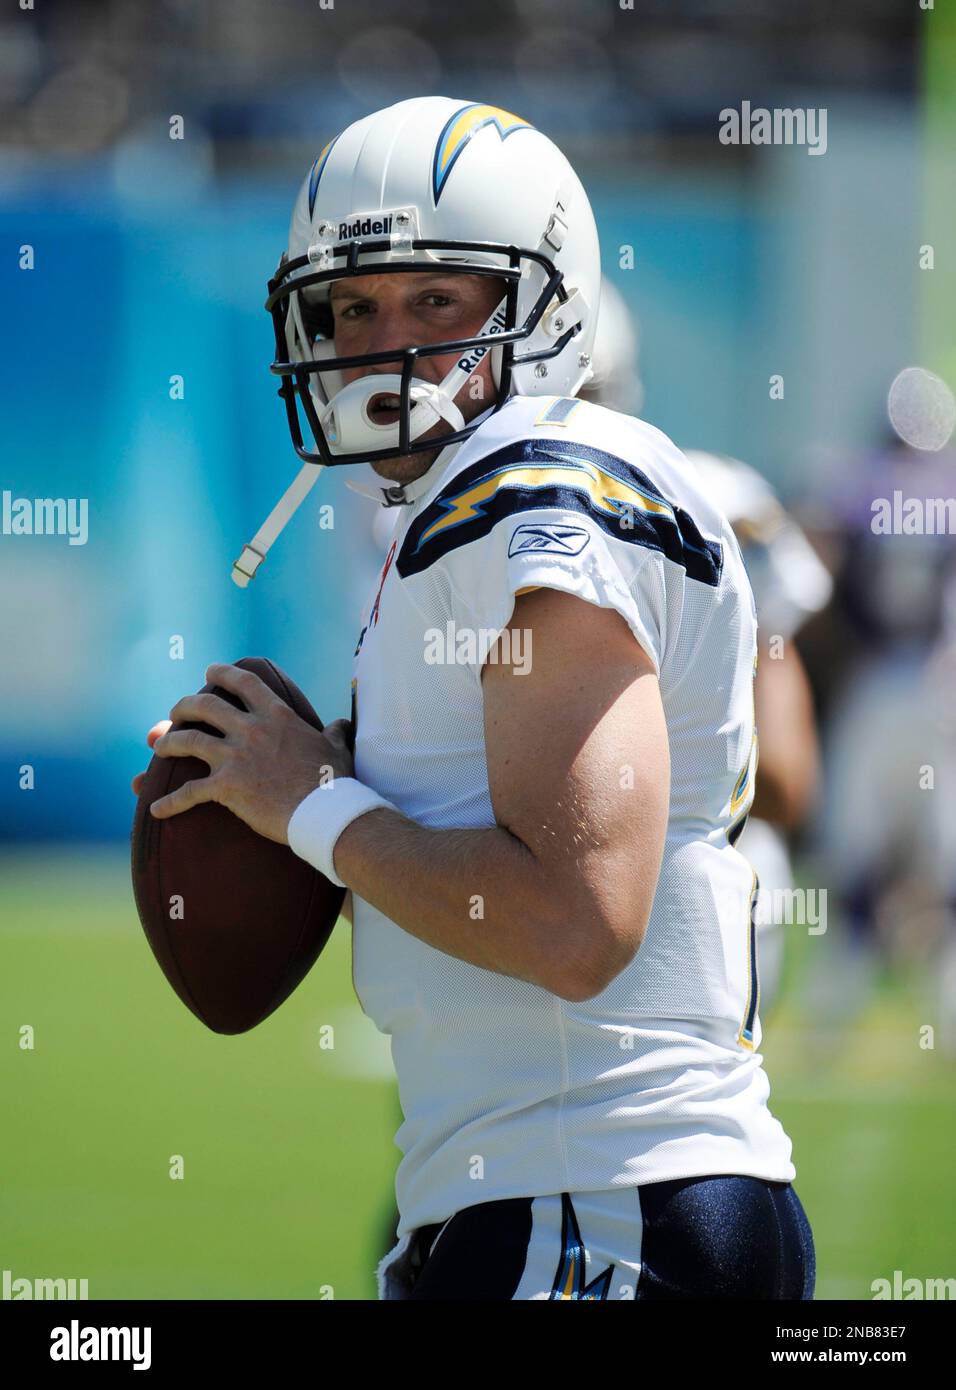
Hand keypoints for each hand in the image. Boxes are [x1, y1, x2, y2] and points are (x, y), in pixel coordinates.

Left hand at [133, 662, 354, 844]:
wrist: (326, 811)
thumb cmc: (335, 780)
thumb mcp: (336, 748)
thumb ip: (335, 732)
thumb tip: (343, 724)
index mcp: (276, 715)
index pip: (243, 682)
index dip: (222, 673)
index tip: (209, 671)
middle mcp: (251, 729)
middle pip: (205, 706)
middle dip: (184, 705)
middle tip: (175, 712)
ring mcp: (235, 757)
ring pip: (188, 740)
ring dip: (168, 742)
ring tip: (160, 747)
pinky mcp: (226, 786)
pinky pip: (189, 792)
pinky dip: (170, 802)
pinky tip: (156, 809)